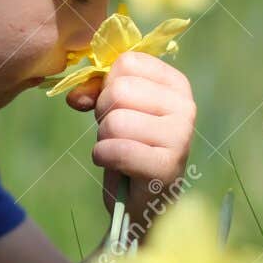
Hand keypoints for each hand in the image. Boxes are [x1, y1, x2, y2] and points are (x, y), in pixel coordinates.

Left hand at [65, 51, 195, 238]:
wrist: (141, 200)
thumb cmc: (129, 147)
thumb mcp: (112, 109)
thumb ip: (94, 91)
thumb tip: (76, 97)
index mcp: (176, 84)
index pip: (127, 62)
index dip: (108, 85)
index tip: (119, 107)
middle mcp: (186, 106)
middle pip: (119, 90)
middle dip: (104, 114)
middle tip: (118, 134)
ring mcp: (181, 136)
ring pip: (115, 121)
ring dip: (105, 139)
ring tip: (121, 151)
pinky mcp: (167, 167)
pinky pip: (117, 150)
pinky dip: (104, 158)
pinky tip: (116, 165)